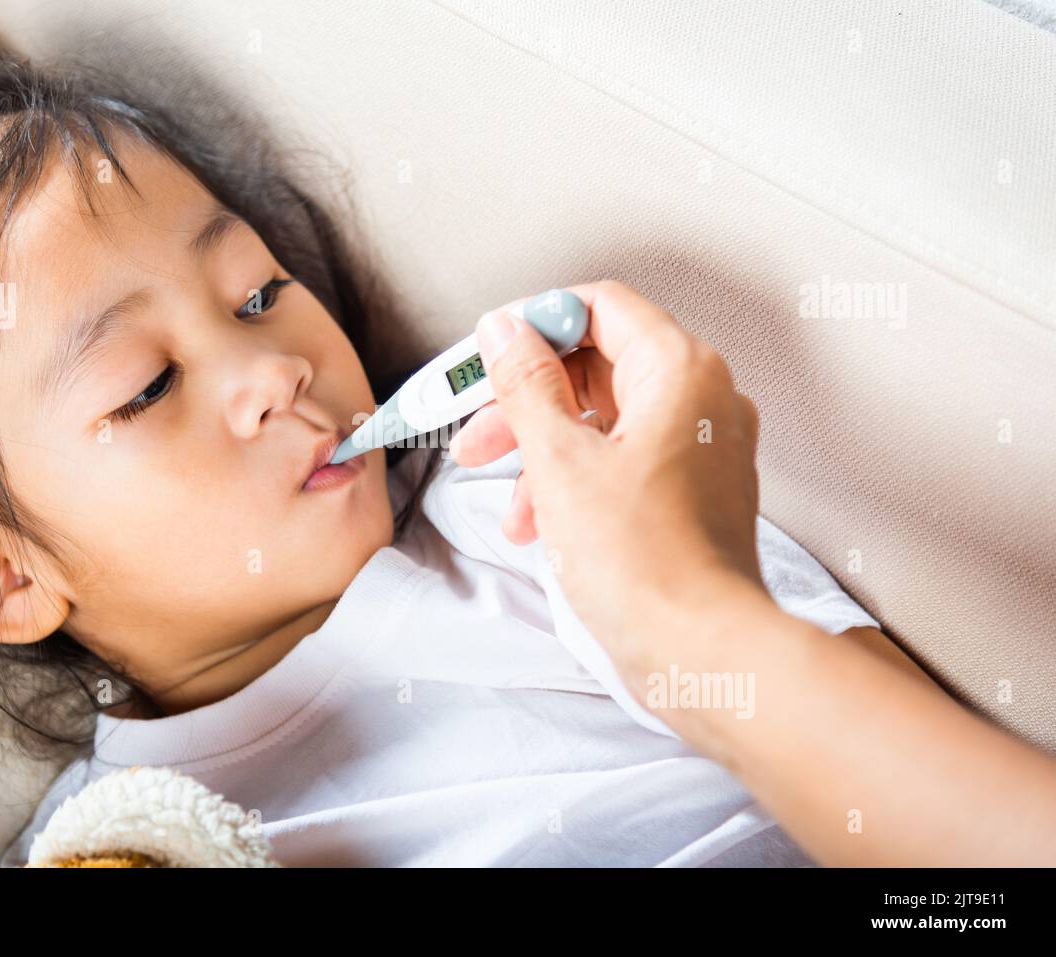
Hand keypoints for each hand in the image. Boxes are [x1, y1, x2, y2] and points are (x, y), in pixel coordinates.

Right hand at [448, 280, 767, 675]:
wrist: (699, 650)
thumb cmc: (642, 561)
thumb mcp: (558, 460)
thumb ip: (526, 383)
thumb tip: (505, 331)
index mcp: (680, 371)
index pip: (601, 307)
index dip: (537, 324)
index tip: (491, 355)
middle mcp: (703, 399)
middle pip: (599, 366)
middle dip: (528, 402)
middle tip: (478, 436)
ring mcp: (703, 448)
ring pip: (606, 420)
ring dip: (544, 452)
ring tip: (509, 504)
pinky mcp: (694, 493)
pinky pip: (625, 461)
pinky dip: (578, 481)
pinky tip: (541, 526)